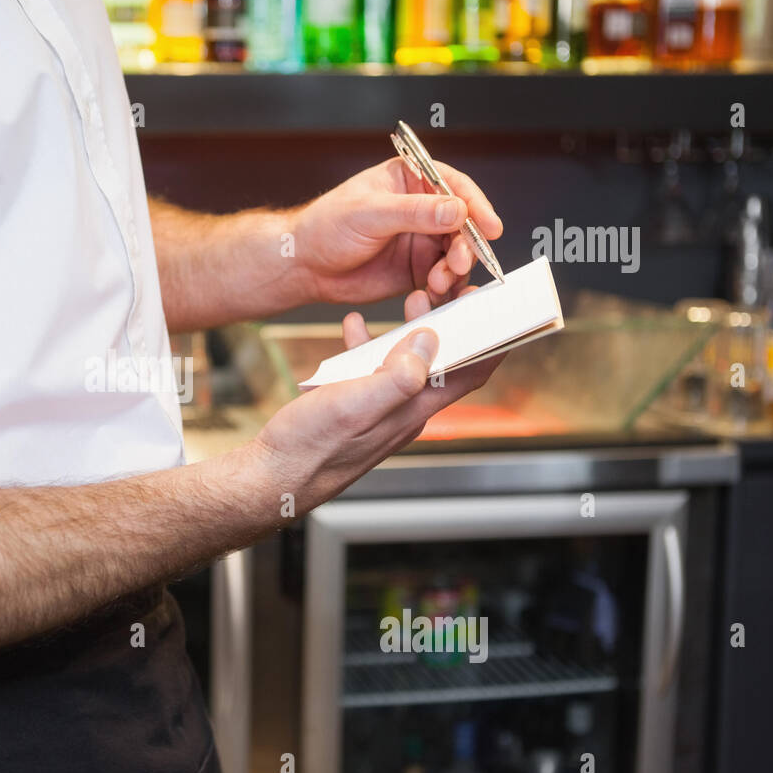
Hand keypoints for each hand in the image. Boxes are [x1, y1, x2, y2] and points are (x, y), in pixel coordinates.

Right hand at [249, 288, 503, 512]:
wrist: (273, 478)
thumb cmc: (310, 448)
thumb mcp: (356, 404)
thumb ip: (397, 374)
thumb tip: (430, 341)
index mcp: (412, 411)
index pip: (470, 374)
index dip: (491, 343)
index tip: (499, 313)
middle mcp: (403, 412)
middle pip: (442, 364)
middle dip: (449, 326)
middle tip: (444, 294)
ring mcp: (379, 411)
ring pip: (407, 364)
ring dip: (410, 333)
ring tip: (408, 302)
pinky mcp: (355, 410)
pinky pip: (373, 371)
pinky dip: (370, 347)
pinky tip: (356, 331)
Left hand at [290, 157, 502, 307]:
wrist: (304, 265)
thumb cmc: (326, 226)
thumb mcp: (369, 213)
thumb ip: (414, 212)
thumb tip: (457, 211)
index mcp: (411, 179)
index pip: (455, 187)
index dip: (476, 206)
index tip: (489, 227)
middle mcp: (422, 208)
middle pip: (463, 223)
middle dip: (466, 244)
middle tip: (457, 262)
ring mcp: (421, 240)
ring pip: (456, 252)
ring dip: (454, 268)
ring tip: (438, 281)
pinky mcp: (416, 269)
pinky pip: (443, 277)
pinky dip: (444, 286)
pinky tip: (433, 292)